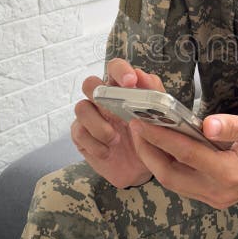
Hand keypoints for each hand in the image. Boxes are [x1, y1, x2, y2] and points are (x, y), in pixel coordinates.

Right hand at [71, 58, 165, 188]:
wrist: (141, 170)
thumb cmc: (149, 139)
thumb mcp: (159, 119)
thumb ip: (154, 96)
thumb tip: (143, 75)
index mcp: (122, 90)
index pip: (115, 68)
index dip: (120, 70)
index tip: (130, 81)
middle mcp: (103, 100)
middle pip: (90, 83)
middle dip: (100, 94)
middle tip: (116, 110)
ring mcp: (90, 117)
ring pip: (81, 107)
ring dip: (99, 125)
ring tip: (115, 139)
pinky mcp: (81, 135)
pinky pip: (79, 131)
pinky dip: (95, 144)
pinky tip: (107, 152)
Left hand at [129, 111, 237, 208]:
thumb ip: (235, 125)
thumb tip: (209, 123)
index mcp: (230, 172)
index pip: (185, 153)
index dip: (161, 137)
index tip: (143, 121)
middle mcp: (219, 190)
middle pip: (171, 175)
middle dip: (148, 152)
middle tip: (135, 128)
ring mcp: (216, 196)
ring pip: (174, 182)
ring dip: (155, 160)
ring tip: (144, 136)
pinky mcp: (214, 195)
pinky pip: (183, 183)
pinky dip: (168, 166)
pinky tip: (163, 148)